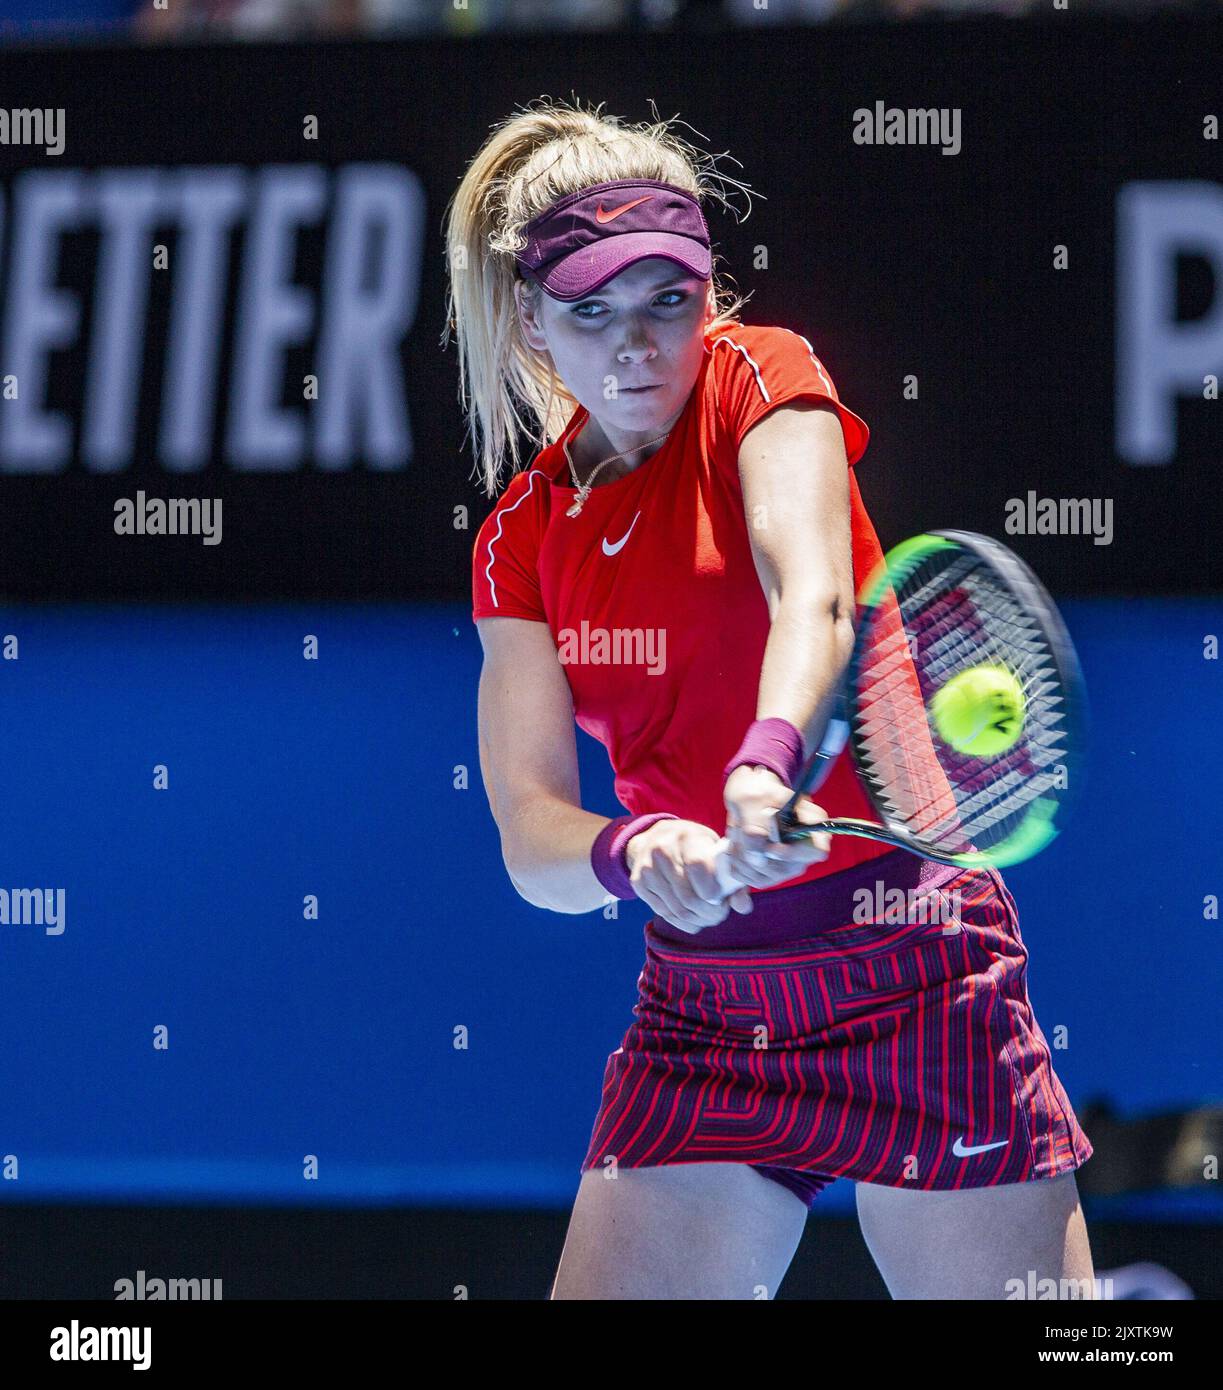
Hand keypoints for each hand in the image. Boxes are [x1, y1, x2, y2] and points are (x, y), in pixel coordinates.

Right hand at [625, 818, 753, 933]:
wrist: (655, 837)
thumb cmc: (694, 845)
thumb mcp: (715, 851)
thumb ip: (732, 878)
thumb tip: (743, 907)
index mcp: (686, 837)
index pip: (698, 867)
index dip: (713, 891)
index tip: (723, 898)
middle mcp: (662, 850)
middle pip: (689, 898)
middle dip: (711, 913)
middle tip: (720, 913)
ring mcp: (647, 868)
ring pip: (678, 911)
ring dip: (699, 920)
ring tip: (709, 916)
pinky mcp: (639, 884)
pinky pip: (665, 914)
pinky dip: (684, 922)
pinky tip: (693, 917)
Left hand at [719, 764, 831, 892]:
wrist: (746, 801)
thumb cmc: (755, 793)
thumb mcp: (751, 799)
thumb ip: (754, 823)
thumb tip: (758, 856)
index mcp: (812, 825)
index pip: (816, 851)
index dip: (794, 854)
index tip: (771, 848)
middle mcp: (804, 851)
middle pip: (784, 868)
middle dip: (756, 852)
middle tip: (742, 828)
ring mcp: (788, 866)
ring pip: (763, 874)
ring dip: (742, 854)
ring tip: (739, 832)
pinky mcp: (769, 875)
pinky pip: (749, 878)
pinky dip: (736, 863)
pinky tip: (736, 845)